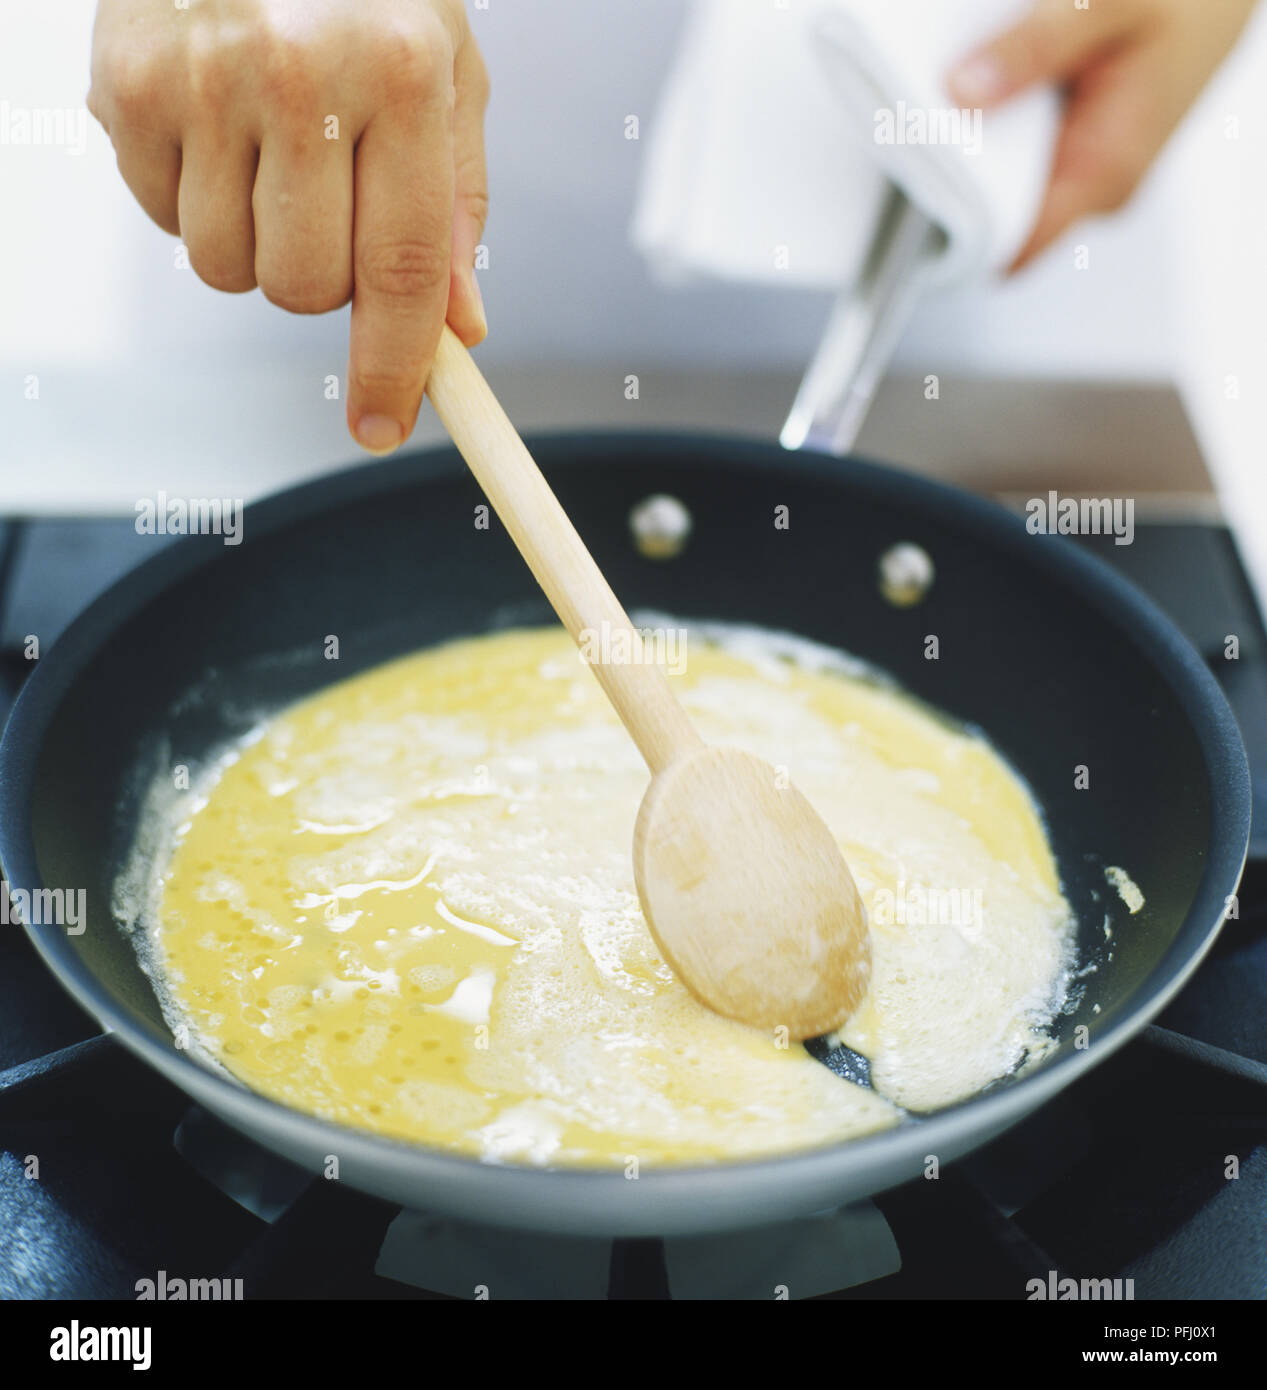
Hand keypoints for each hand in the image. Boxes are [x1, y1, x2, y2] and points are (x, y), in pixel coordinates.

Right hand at [88, 0, 488, 453]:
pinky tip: (215, 129)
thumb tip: (458, 326)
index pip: (400, 270)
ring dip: (254, 244)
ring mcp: (201, 78)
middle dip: (322, 281)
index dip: (392, 367)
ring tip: (268, 153)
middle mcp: (297, 76)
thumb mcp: (443, 71)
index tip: (382, 426)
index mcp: (400, 73)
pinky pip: (162, 222)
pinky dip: (192, 200)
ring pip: (227, 269)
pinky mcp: (125, 81)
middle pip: (304, 288)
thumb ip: (453, 204)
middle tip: (326, 205)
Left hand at [947, 0, 1255, 270]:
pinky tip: (989, 95)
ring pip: (1008, 184)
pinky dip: (1000, 130)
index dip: (957, 234)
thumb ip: (1032, 50)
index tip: (914, 201)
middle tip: (925, 130)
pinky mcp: (1081, 152)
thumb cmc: (1190, 1)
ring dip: (980, 149)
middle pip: (1000, 214)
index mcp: (1102, 173)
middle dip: (961, 177)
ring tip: (955, 103)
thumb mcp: (1107, 5)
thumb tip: (962, 90)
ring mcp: (1088, 173)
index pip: (1011, 247)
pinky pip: (1022, 157)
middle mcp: (1095, 188)